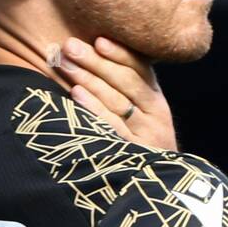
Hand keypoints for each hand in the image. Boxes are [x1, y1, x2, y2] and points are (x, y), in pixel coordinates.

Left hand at [56, 36, 178, 150]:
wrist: (161, 186)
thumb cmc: (142, 145)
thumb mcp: (144, 117)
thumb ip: (127, 91)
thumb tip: (96, 55)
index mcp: (156, 101)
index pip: (140, 70)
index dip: (119, 54)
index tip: (98, 39)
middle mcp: (155, 115)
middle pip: (125, 82)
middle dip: (96, 62)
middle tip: (70, 46)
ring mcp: (145, 135)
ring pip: (117, 101)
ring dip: (89, 79)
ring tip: (66, 63)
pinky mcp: (132, 153)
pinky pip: (111, 126)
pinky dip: (94, 109)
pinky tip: (76, 94)